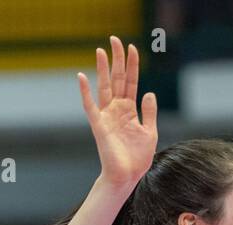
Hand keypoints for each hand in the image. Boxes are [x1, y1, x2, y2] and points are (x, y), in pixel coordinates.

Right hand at [79, 36, 157, 188]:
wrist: (127, 177)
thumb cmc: (137, 158)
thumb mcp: (150, 132)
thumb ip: (149, 112)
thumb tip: (149, 92)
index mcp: (129, 110)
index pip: (131, 82)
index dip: (132, 65)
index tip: (133, 48)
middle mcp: (116, 110)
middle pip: (117, 79)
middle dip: (117, 60)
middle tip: (115, 39)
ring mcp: (107, 116)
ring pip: (104, 87)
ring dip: (102, 69)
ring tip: (101, 50)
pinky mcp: (99, 125)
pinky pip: (90, 106)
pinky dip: (85, 92)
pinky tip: (82, 77)